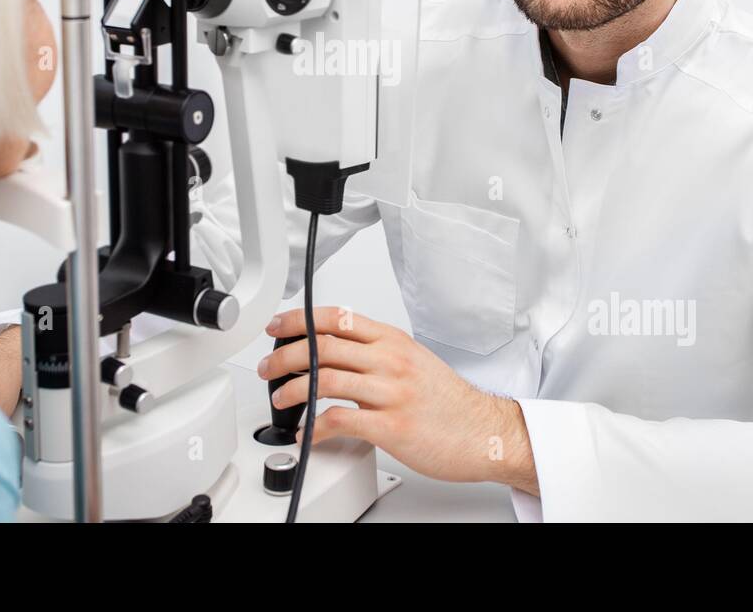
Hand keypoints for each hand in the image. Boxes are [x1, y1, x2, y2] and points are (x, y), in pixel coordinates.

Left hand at [259, 306, 537, 491]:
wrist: (483, 431)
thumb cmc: (449, 401)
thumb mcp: (413, 360)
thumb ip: (376, 353)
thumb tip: (335, 352)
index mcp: (392, 341)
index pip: (336, 319)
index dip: (299, 319)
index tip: (277, 326)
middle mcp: (390, 361)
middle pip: (323, 347)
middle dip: (285, 356)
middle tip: (269, 369)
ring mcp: (390, 393)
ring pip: (324, 380)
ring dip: (292, 391)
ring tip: (280, 400)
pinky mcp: (391, 426)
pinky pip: (340, 421)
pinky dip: (314, 428)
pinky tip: (306, 433)